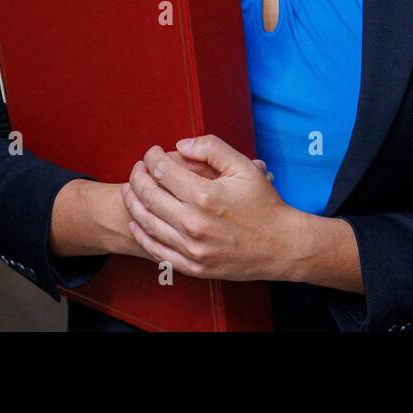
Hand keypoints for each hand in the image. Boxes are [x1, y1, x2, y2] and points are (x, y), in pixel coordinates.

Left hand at [121, 135, 302, 281]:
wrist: (282, 246)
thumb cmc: (264, 204)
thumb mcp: (245, 167)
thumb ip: (212, 149)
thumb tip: (180, 145)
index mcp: (206, 196)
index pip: (163, 171)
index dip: (152, 157)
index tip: (152, 152)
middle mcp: (194, 223)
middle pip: (149, 196)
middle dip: (138, 177)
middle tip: (138, 168)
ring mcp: (192, 248)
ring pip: (148, 223)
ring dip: (134, 203)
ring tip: (130, 189)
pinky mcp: (193, 266)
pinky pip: (157, 250)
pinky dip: (142, 234)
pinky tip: (137, 221)